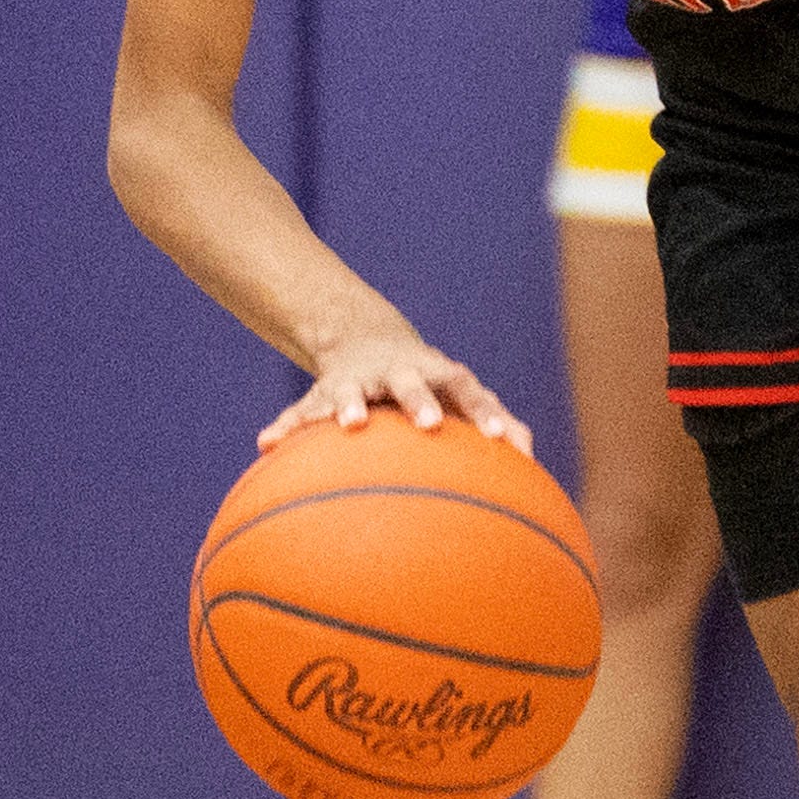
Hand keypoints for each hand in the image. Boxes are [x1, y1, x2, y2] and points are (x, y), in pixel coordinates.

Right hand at [258, 327, 532, 457]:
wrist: (366, 340)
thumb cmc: (430, 384)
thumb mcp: (461, 397)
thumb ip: (497, 422)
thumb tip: (532, 458)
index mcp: (437, 375)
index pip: (467, 388)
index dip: (484, 412)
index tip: (499, 439)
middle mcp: (399, 373)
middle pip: (412, 382)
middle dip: (421, 400)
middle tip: (431, 424)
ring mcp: (359, 381)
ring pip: (352, 390)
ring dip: (349, 405)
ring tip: (349, 424)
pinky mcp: (324, 391)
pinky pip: (301, 411)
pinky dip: (286, 426)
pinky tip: (266, 444)